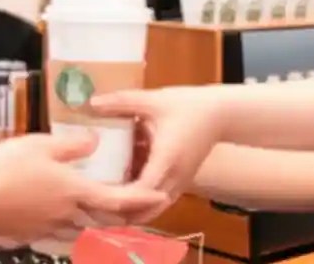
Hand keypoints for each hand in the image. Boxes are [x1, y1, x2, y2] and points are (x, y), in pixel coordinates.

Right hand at [0, 131, 166, 248]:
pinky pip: (64, 234)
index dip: (143, 199)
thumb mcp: (40, 146)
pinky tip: (72, 222)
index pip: (119, 199)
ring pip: (87, 231)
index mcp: (74, 192)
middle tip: (143, 210)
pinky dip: (78, 229)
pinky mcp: (32, 234)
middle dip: (128, 217)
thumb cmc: (3, 171)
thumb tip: (95, 142)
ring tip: (113, 218)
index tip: (161, 196)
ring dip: (104, 227)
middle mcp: (67, 215)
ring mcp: (49, 228)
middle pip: (107, 222)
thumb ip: (72, 145)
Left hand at [90, 87, 222, 206]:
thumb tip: (92, 103)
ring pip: (154, 210)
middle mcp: (174, 177)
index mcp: (167, 159)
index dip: (120, 198)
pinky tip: (124, 188)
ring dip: (131, 210)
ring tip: (104, 203)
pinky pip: (159, 201)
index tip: (95, 194)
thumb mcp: (154, 100)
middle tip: (93, 207)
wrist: (221, 114)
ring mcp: (179, 183)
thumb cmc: (189, 106)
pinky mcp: (181, 182)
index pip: (142, 190)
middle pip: (146, 210)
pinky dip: (142, 202)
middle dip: (121, 213)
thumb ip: (122, 102)